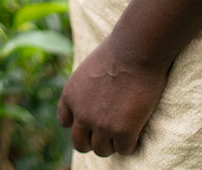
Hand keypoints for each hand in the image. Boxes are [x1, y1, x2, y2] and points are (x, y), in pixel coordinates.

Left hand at [56, 36, 168, 156]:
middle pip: (79, 143)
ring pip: (102, 150)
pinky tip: (136, 129)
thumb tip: (93, 103)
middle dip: (92, 140)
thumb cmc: (115, 53)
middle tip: (107, 132)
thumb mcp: (88, 71)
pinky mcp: (123, 132)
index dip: (78, 123)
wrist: (134, 51)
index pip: (65, 122)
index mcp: (70, 95)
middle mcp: (81, 113)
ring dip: (112, 143)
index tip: (90, 120)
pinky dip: (131, 142)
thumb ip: (85, 91)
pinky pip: (124, 149)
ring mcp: (101, 125)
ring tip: (124, 128)